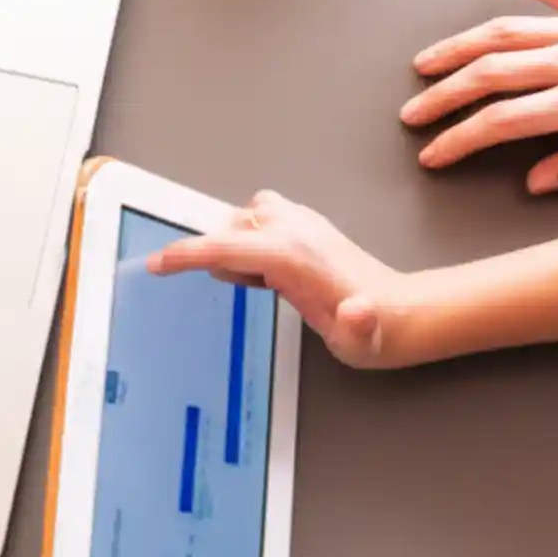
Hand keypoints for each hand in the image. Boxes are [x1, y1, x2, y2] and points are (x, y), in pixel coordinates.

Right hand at [146, 190, 421, 368]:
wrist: (402, 313)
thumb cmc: (374, 331)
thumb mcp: (364, 338)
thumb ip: (358, 324)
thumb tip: (357, 310)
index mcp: (294, 254)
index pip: (226, 245)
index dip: (186, 255)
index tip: (155, 264)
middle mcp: (295, 229)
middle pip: (229, 227)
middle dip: (219, 254)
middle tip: (250, 289)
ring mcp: (301, 223)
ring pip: (243, 217)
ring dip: (236, 244)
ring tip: (261, 283)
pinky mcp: (305, 226)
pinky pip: (259, 219)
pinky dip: (251, 240)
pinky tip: (269, 274)